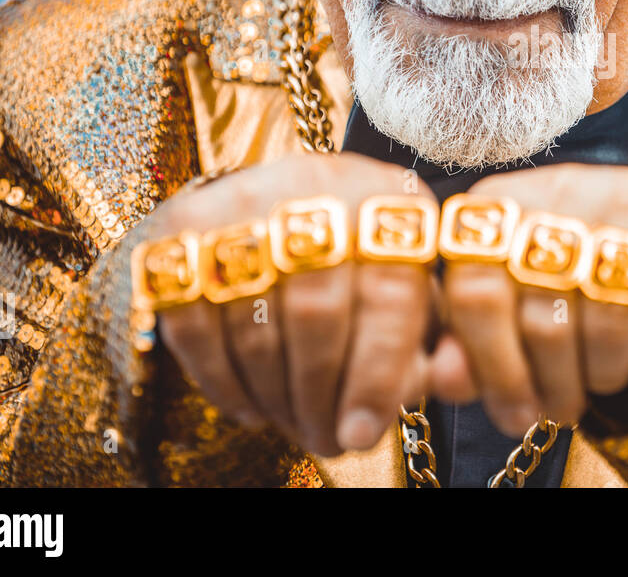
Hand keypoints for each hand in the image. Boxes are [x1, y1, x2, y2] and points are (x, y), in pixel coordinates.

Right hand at [142, 153, 436, 454]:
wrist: (284, 195)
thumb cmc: (365, 260)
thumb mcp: (411, 284)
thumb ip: (432, 338)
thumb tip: (438, 384)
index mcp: (390, 201)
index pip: (387, 294)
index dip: (377, 374)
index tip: (363, 434)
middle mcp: (320, 187)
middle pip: (316, 310)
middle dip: (319, 394)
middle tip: (327, 441)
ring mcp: (247, 198)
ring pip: (254, 320)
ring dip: (274, 394)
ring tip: (294, 427)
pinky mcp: (188, 223)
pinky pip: (194, 319)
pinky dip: (221, 378)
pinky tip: (250, 406)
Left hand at [428, 163, 627, 436]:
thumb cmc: (569, 268)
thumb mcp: (510, 292)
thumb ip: (468, 339)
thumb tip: (445, 381)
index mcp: (503, 204)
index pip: (475, 293)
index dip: (491, 368)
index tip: (512, 415)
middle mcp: (564, 191)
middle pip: (543, 320)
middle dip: (552, 385)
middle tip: (561, 408)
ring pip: (608, 326)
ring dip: (604, 375)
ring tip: (601, 376)